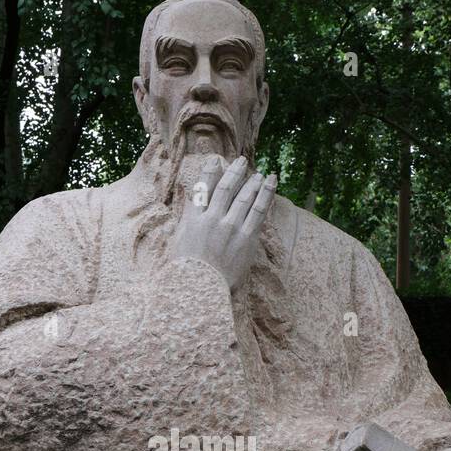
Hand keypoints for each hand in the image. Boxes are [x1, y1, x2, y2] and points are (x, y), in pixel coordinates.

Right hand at [171, 154, 276, 292]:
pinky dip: (266, 194)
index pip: (202, 187)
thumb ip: (187, 217)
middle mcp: (213, 219)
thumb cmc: (187, 270)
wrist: (201, 290)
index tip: (216, 159)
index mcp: (194, 219)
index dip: (210, 170)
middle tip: (242, 161)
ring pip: (244, 196)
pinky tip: (271, 183)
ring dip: (253, 182)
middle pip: (226, 187)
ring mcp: (231, 228)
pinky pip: (259, 211)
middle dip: (235, 171)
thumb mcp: (180, 241)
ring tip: (259, 174)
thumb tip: (191, 197)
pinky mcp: (247, 239)